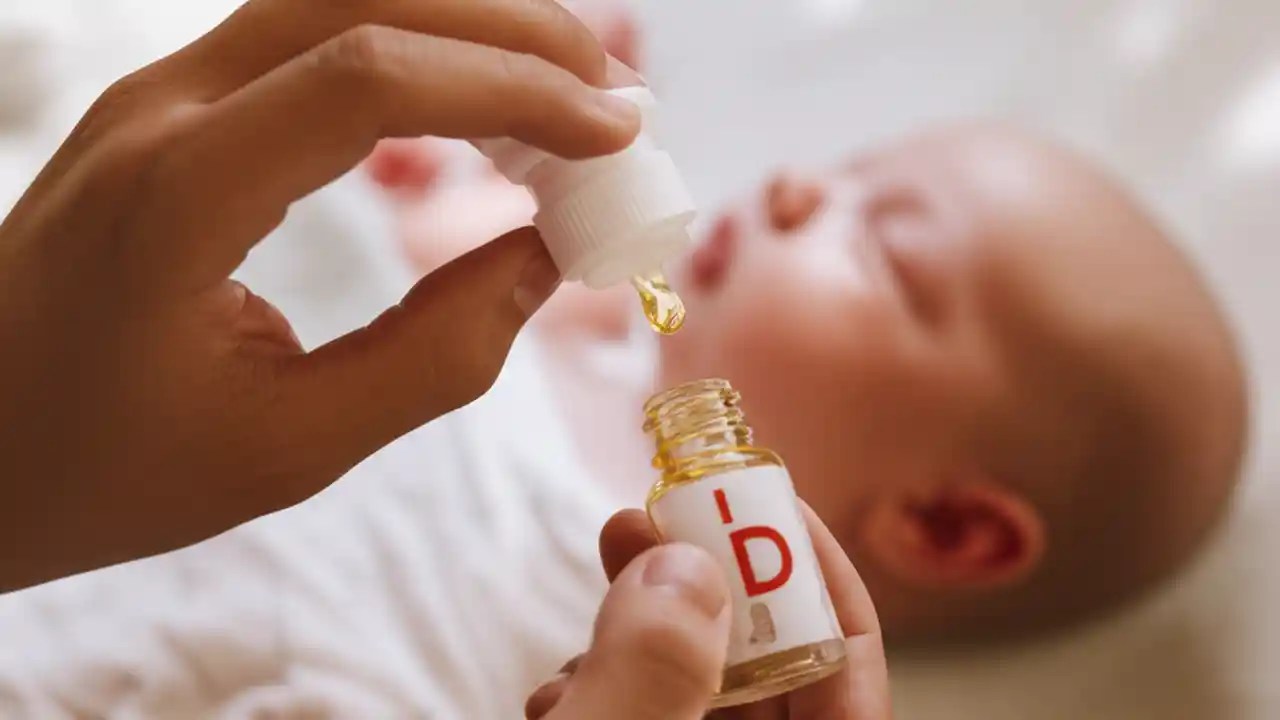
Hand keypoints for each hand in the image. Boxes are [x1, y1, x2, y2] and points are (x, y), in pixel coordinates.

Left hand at [0, 0, 640, 591]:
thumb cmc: (99, 468)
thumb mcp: (286, 449)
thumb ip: (433, 358)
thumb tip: (545, 259)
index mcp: (177, 194)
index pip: (369, 75)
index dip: (514, 88)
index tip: (616, 136)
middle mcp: (161, 109)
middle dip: (513, 30)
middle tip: (618, 101)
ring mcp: (159, 94)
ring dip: (468, 28)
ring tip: (566, 99)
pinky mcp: (173, 108)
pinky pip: (312, 37)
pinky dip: (417, 50)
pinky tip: (476, 109)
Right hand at [525, 504, 891, 719]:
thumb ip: (655, 671)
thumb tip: (682, 565)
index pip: (850, 658)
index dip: (815, 569)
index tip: (764, 496)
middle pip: (762, 661)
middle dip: (700, 583)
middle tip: (645, 524)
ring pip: (693, 683)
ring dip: (638, 633)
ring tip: (594, 594)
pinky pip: (648, 711)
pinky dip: (609, 686)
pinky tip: (562, 689)